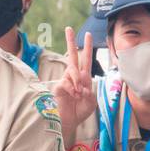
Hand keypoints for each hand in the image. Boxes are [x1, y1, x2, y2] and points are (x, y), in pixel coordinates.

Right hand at [55, 26, 95, 143]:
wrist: (68, 122)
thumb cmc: (79, 112)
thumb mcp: (91, 103)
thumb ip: (90, 92)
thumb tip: (83, 84)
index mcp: (83, 78)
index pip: (85, 60)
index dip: (86, 47)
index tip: (87, 34)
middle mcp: (73, 77)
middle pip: (72, 56)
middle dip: (71, 42)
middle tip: (69, 28)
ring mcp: (65, 80)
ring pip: (73, 71)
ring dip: (79, 82)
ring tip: (79, 94)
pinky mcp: (58, 86)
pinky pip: (68, 82)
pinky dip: (73, 89)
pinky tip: (73, 96)